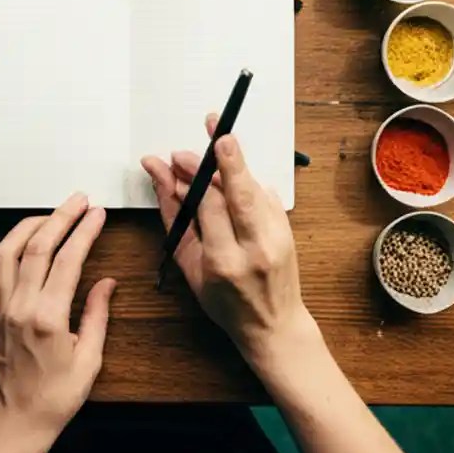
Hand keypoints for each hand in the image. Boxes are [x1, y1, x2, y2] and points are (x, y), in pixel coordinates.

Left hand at [0, 193, 116, 452]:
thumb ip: (97, 314)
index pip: (67, 261)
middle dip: (61, 217)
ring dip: (31, 224)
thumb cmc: (56, 394)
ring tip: (53, 212)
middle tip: (80, 200)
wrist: (19, 414)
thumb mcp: (90, 358)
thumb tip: (106, 283)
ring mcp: (5, 305)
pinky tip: (29, 235)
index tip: (97, 214)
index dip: (84, 232)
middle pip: (38, 246)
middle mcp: (22, 306)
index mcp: (48, 319)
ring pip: (9, 249)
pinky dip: (14, 242)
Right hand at [141, 114, 316, 366]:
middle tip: (210, 128)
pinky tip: (233, 172)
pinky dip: (247, 181)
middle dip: (222, 156)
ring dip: (236, 161)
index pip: (207, 206)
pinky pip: (265, 195)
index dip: (189, 177)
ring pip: (255, 188)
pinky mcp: (288, 229)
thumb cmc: (225, 303)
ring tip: (219, 137)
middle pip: (239, 191)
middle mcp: (256, 247)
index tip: (172, 159)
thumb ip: (177, 221)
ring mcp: (278, 238)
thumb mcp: (189, 267)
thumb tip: (165, 180)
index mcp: (224, 260)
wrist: (274, 325)